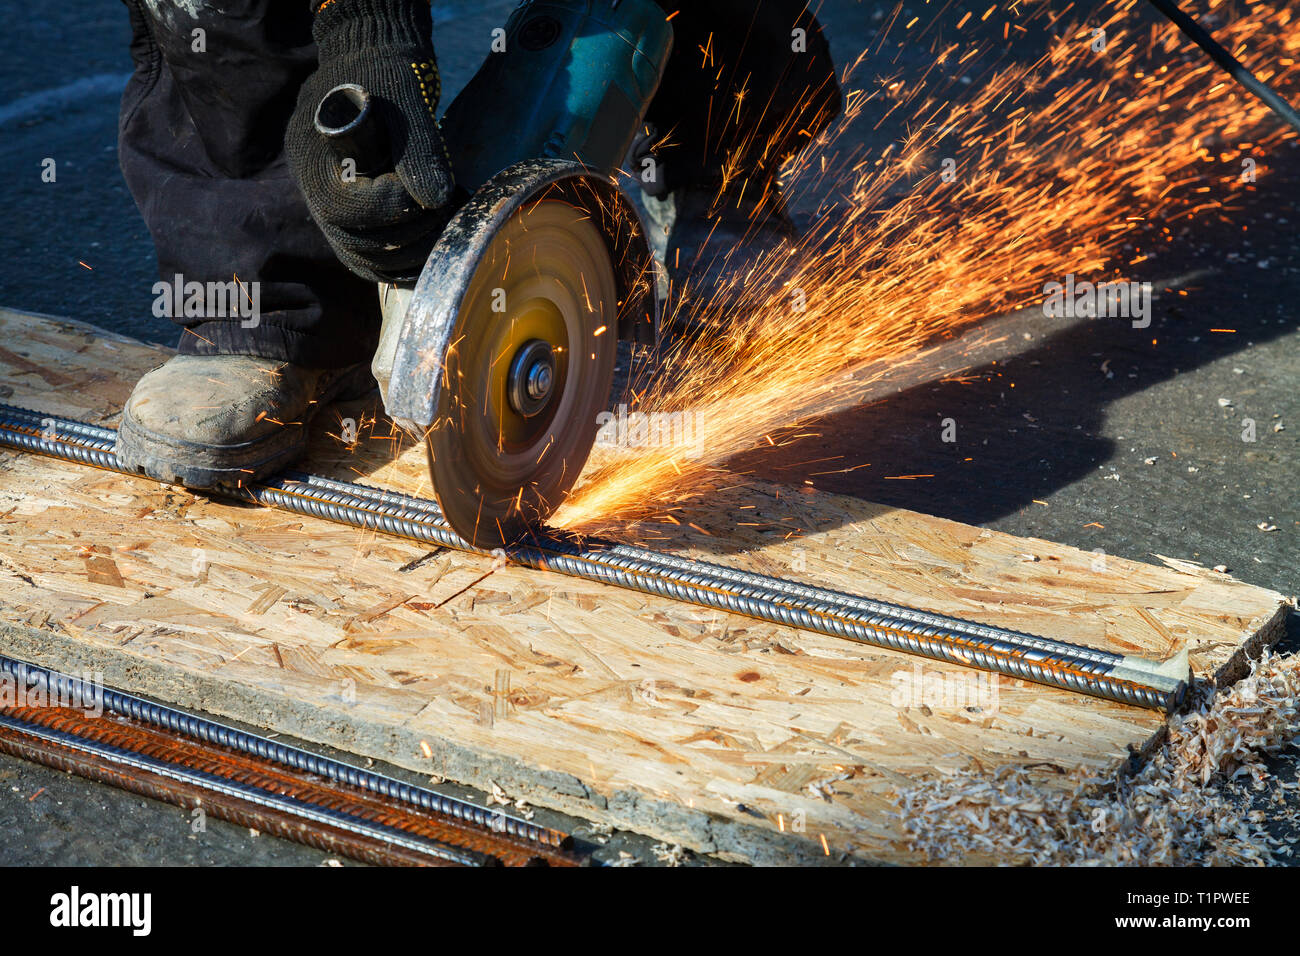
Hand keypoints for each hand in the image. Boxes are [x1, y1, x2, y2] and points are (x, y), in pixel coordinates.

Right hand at [286, 0, 457, 282]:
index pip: (347, 208)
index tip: (433, 193)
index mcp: (314, 154)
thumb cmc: (388, 71)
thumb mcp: (407, 101)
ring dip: (410, 254)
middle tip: (449, 211)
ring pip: (362, 256)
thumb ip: (419, 150)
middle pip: (354, 241)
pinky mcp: (351, 214)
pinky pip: (368, 256)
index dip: (395, 209)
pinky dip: (401, 262)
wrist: (376, 58)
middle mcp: (312, 185)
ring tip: (446, 225)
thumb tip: (434, 200)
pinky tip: (433, 247)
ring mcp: (328, 203)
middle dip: (411, 234)